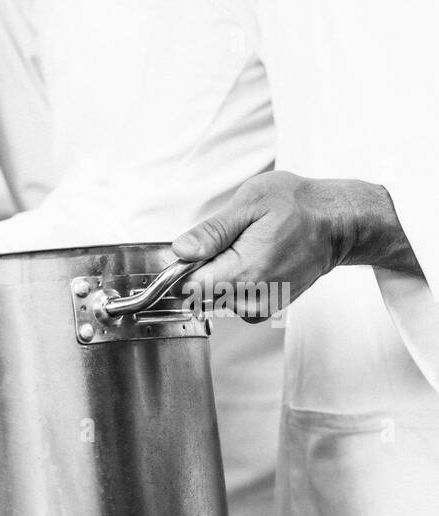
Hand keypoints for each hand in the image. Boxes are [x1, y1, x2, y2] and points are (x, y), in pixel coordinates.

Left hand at [172, 171, 419, 322]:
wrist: (337, 223)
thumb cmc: (298, 206)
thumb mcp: (251, 202)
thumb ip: (212, 231)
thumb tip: (182, 250)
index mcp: (243, 272)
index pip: (188, 288)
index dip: (183, 268)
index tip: (198, 249)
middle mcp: (251, 299)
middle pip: (199, 295)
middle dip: (203, 270)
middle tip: (230, 242)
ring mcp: (259, 308)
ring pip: (214, 300)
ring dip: (220, 276)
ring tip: (247, 249)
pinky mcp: (264, 310)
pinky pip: (232, 302)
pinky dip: (235, 284)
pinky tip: (253, 263)